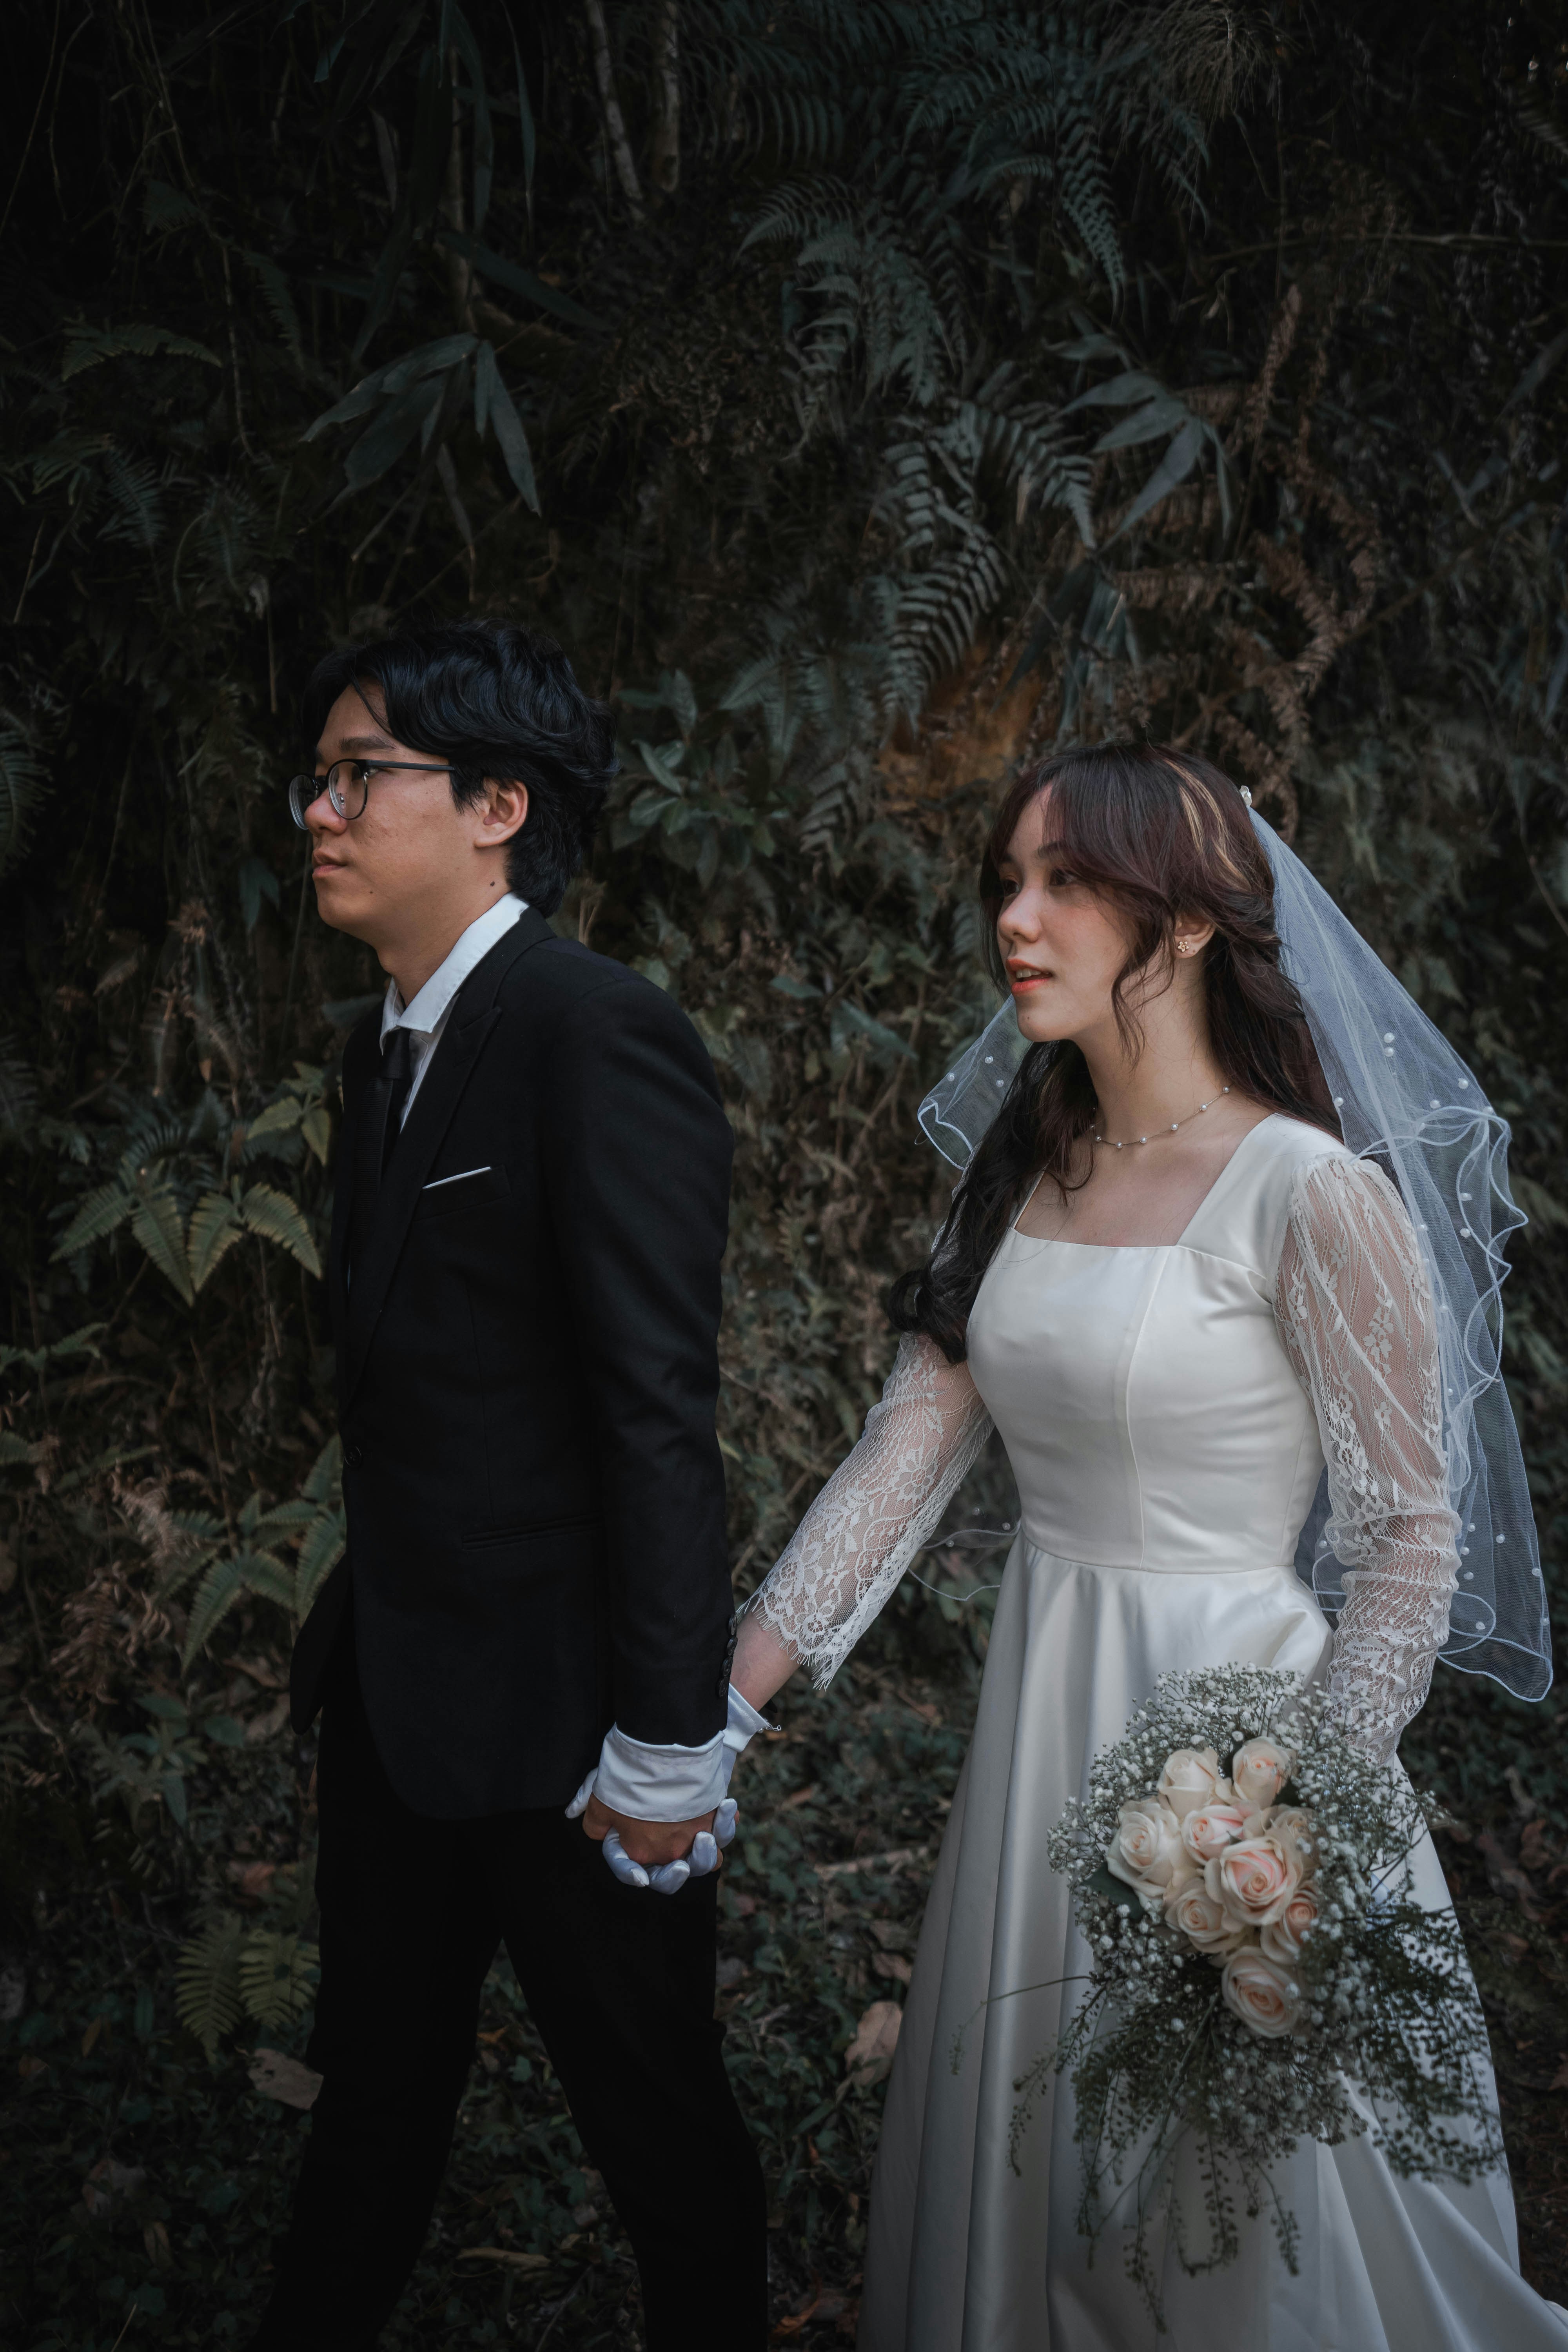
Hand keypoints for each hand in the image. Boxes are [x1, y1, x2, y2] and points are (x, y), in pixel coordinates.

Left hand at [565, 1777, 738, 1892]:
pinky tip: (722, 1811)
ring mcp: (698, 1834)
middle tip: (674, 1857)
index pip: (635, 1873)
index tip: (634, 1862)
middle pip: (678, 1873)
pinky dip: (725, 1822)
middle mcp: (672, 1851)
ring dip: (707, 1852)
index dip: (630, 1869)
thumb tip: (601, 1833)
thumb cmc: (627, 1782)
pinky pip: (726, 1827)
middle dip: (674, 1871)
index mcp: (642, 1854)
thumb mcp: (599, 1804)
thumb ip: (597, 1826)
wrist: (661, 1754)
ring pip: (711, 1858)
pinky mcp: (715, 1814)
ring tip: (704, 1837)